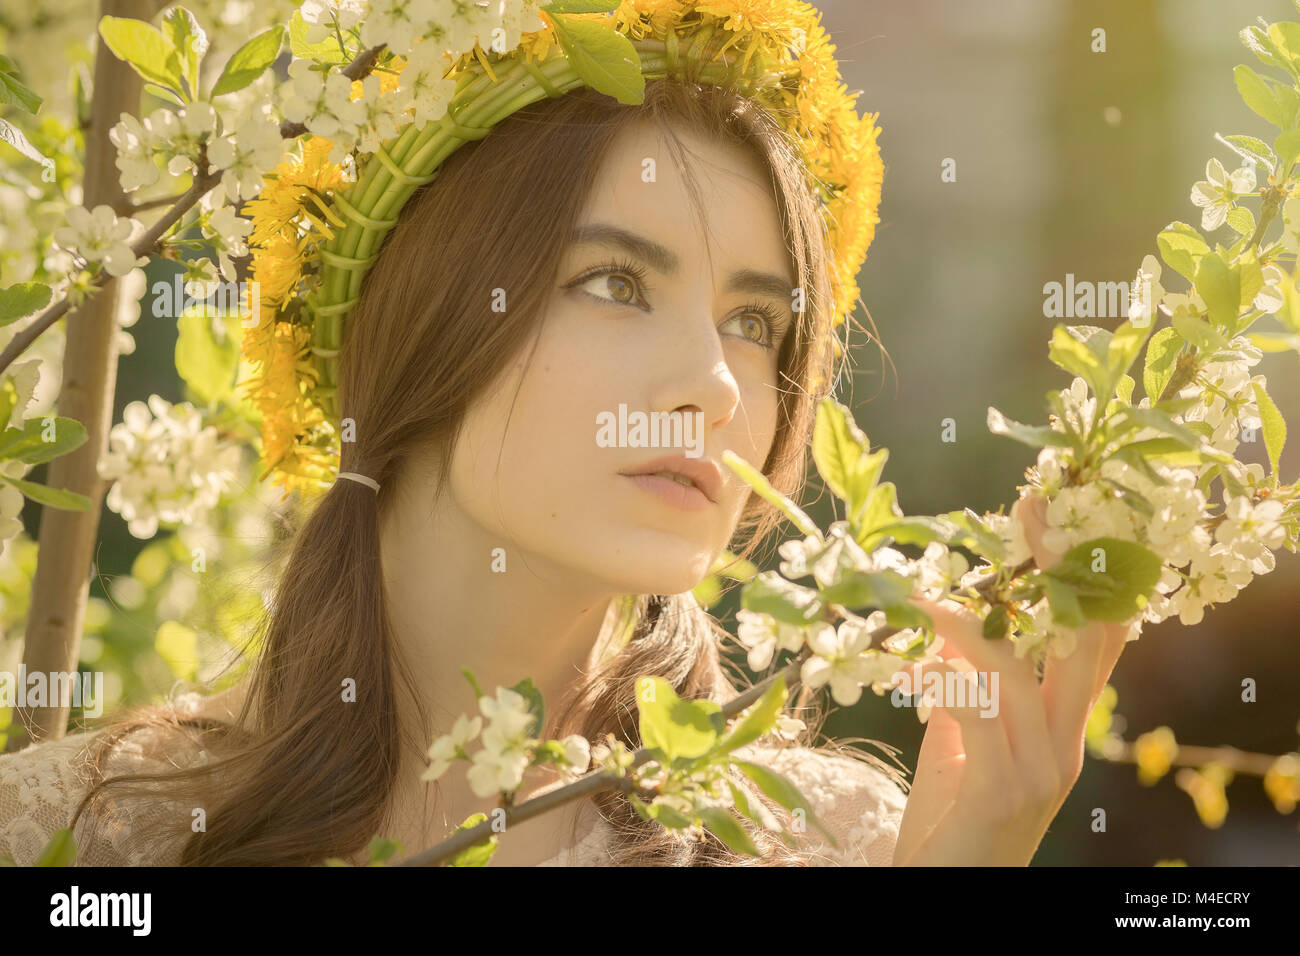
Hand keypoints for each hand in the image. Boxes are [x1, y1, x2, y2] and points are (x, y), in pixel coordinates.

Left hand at [891, 492, 1135, 865]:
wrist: (941, 893)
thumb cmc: (949, 819)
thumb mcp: (957, 743)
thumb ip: (961, 688)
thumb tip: (947, 628)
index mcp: (1063, 729)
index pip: (1093, 641)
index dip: (1081, 576)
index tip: (1046, 513)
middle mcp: (1066, 745)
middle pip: (1081, 640)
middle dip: (1056, 568)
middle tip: (1027, 508)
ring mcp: (1042, 770)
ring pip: (1020, 670)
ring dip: (966, 620)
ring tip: (919, 597)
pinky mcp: (1003, 790)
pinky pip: (979, 711)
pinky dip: (945, 673)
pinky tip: (913, 664)